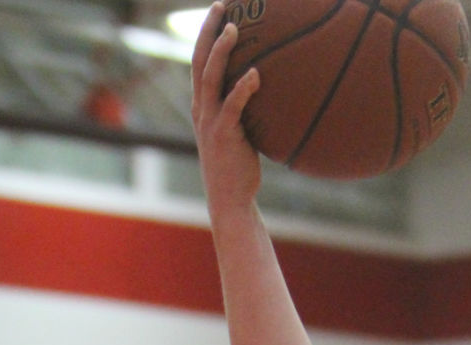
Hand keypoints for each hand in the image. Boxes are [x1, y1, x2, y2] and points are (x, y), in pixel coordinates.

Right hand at [191, 3, 261, 213]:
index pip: (199, 62)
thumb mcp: (240, 134)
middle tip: (222, 5)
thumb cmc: (238, 169)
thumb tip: (271, 93)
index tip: (220, 12)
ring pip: (210, 77)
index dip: (207, 35)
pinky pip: (233, 106)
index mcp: (202, 106)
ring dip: (221, 51)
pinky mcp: (224, 135)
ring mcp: (210, 121)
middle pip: (199, 59)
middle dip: (208, 30)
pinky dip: (243, 88)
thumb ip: (246, 112)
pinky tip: (256, 74)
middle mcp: (201, 109)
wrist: (230, 200)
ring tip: (235, 29)